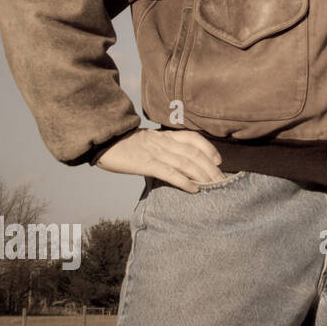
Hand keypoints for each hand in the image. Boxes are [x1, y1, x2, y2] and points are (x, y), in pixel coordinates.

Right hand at [94, 128, 226, 194]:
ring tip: (215, 185)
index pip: (193, 139)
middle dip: (211, 167)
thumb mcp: (146, 140)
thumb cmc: (123, 144)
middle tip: (224, 180)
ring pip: (187, 163)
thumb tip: (174, 159)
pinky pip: (169, 173)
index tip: (219, 160)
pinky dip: (184, 181)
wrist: (103, 140)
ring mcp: (156, 153)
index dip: (209, 149)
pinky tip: (194, 189)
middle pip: (195, 154)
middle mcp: (164, 143)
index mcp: (164, 136)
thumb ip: (161, 146)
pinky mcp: (146, 164)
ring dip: (203, 175)